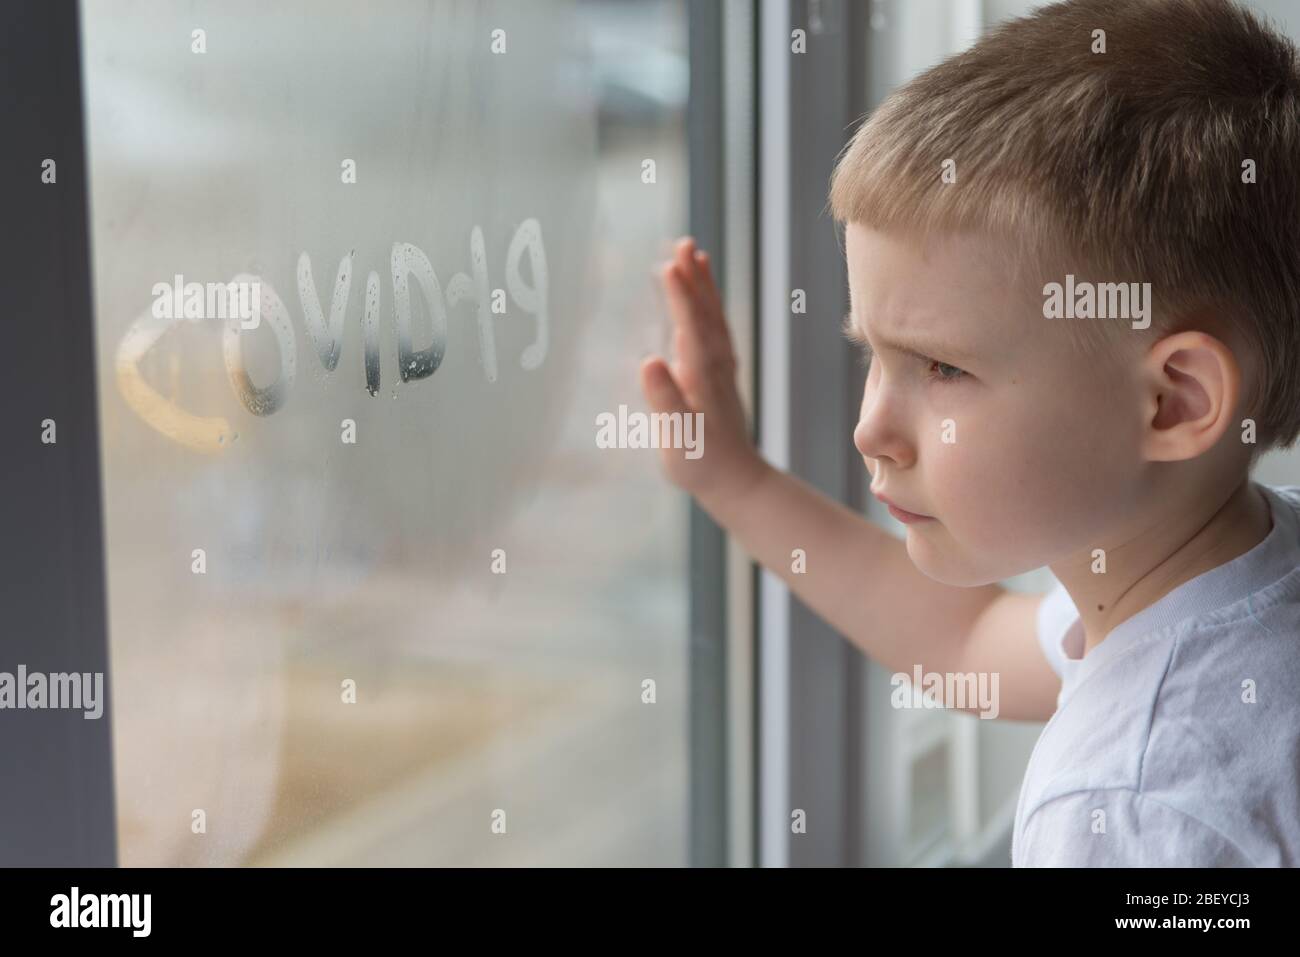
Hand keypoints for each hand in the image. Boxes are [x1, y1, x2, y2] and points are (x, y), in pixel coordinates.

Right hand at [640, 237, 766, 505]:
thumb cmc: (700, 463)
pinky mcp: (720, 375)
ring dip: (703, 286)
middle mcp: (716, 367)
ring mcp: (721, 370)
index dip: (681, 298)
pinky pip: (715, 330)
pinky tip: (701, 296)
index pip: (691, 328)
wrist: (736, 482)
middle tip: (684, 244)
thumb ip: (664, 400)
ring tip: (693, 254)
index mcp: (703, 378)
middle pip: (706, 314)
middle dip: (694, 279)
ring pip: (713, 318)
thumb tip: (649, 362)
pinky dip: (708, 306)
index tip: (670, 266)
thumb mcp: (678, 436)